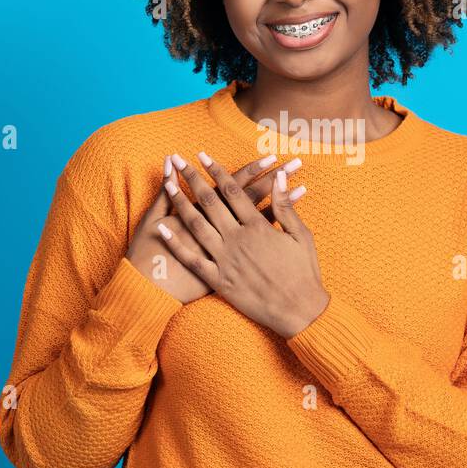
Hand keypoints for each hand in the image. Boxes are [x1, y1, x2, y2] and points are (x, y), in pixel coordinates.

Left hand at [156, 151, 328, 337]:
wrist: (299, 312)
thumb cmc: (304, 273)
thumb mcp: (301, 236)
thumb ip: (287, 206)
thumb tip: (280, 178)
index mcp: (258, 226)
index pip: (232, 190)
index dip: (216, 170)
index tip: (203, 156)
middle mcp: (238, 239)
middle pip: (210, 201)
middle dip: (193, 178)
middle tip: (179, 161)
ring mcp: (226, 260)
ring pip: (197, 225)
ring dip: (181, 202)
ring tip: (168, 185)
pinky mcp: (219, 281)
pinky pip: (192, 260)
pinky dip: (176, 244)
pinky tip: (163, 229)